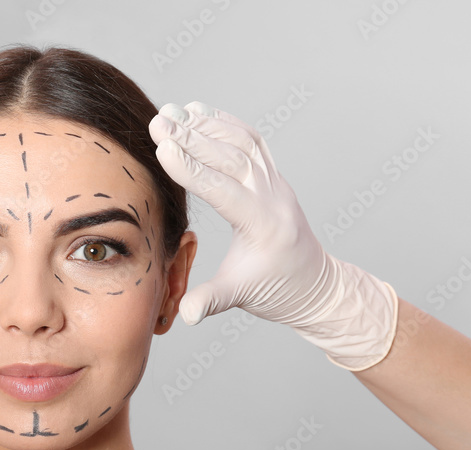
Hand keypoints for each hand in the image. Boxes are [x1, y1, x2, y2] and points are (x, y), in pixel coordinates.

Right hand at [147, 102, 397, 370]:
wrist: (313, 285)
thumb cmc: (276, 291)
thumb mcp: (239, 297)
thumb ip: (209, 301)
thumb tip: (185, 316)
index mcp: (264, 225)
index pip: (223, 189)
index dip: (191, 168)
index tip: (162, 147)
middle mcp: (274, 197)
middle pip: (232, 157)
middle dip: (192, 137)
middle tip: (157, 121)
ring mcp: (276, 183)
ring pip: (242, 142)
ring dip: (206, 124)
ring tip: (171, 112)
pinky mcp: (273, 177)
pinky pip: (251, 141)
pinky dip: (224, 123)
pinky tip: (198, 113)